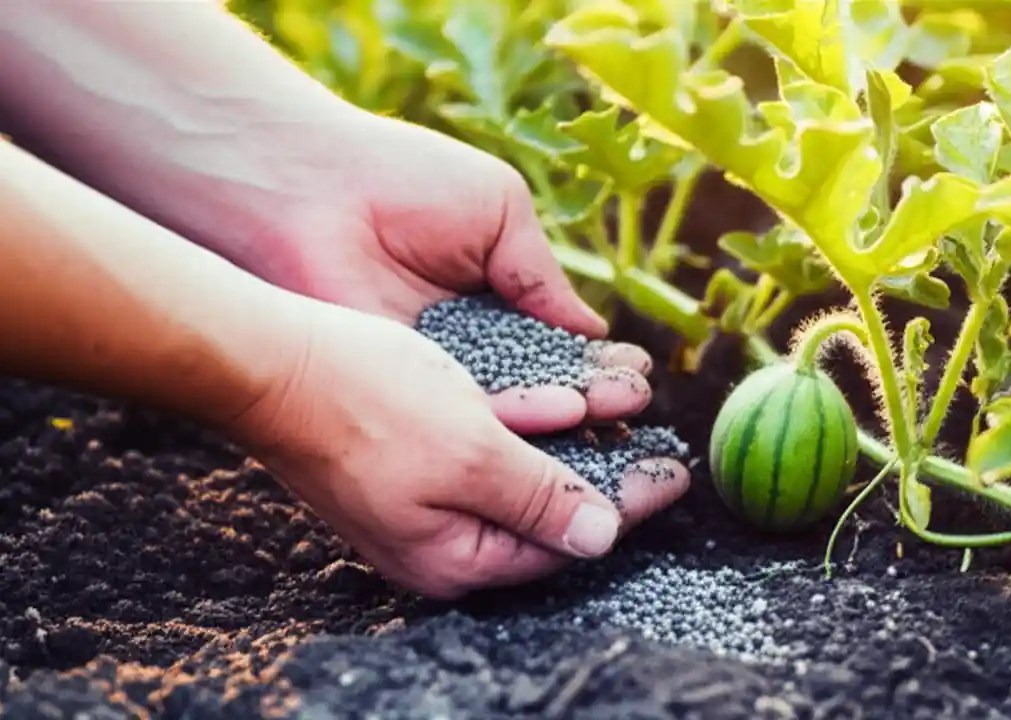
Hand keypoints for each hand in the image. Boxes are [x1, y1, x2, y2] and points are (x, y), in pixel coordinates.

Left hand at [210, 110, 652, 433]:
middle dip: (594, 404)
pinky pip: (469, 416)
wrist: (316, 188)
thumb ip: (543, 279)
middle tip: (637, 415)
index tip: (637, 378)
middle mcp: (470, 344)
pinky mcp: (406, 390)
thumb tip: (593, 334)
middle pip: (542, 390)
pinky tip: (562, 422)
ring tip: (615, 427)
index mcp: (494, 299)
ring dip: (567, 422)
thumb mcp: (498, 213)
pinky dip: (515, 421)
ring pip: (512, 413)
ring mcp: (438, 372)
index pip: (558, 348)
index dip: (598, 366)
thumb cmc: (405, 181)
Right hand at [231, 303, 689, 599]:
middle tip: (662, 447)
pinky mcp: (411, 462)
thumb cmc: (365, 405)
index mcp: (454, 558)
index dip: (626, 505)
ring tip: (624, 415)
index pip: (563, 541)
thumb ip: (539, 498)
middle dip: (607, 475)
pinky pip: (488, 453)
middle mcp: (439, 541)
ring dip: (575, 444)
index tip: (673, 473)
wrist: (272, 361)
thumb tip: (601, 539)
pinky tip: (564, 400)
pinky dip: (530, 428)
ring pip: (520, 478)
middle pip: (545, 515)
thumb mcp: (471, 453)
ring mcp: (422, 503)